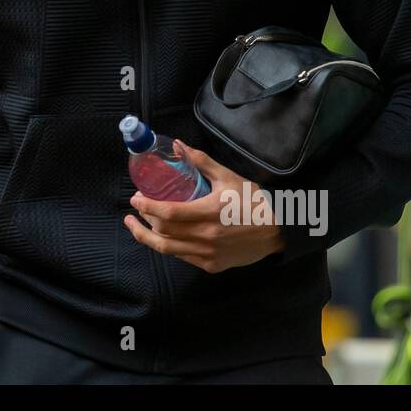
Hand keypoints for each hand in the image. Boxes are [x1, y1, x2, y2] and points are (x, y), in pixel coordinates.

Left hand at [124, 139, 284, 272]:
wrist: (277, 231)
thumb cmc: (252, 201)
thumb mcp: (227, 177)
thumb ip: (200, 161)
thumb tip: (176, 145)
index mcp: (209, 212)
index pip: (168, 213)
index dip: (147, 207)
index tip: (135, 199)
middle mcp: (206, 237)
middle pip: (164, 233)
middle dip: (143, 221)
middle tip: (133, 211)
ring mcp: (208, 254)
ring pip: (169, 249)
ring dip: (148, 237)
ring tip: (137, 227)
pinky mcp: (212, 265)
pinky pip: (183, 257)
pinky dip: (169, 247)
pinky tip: (162, 238)